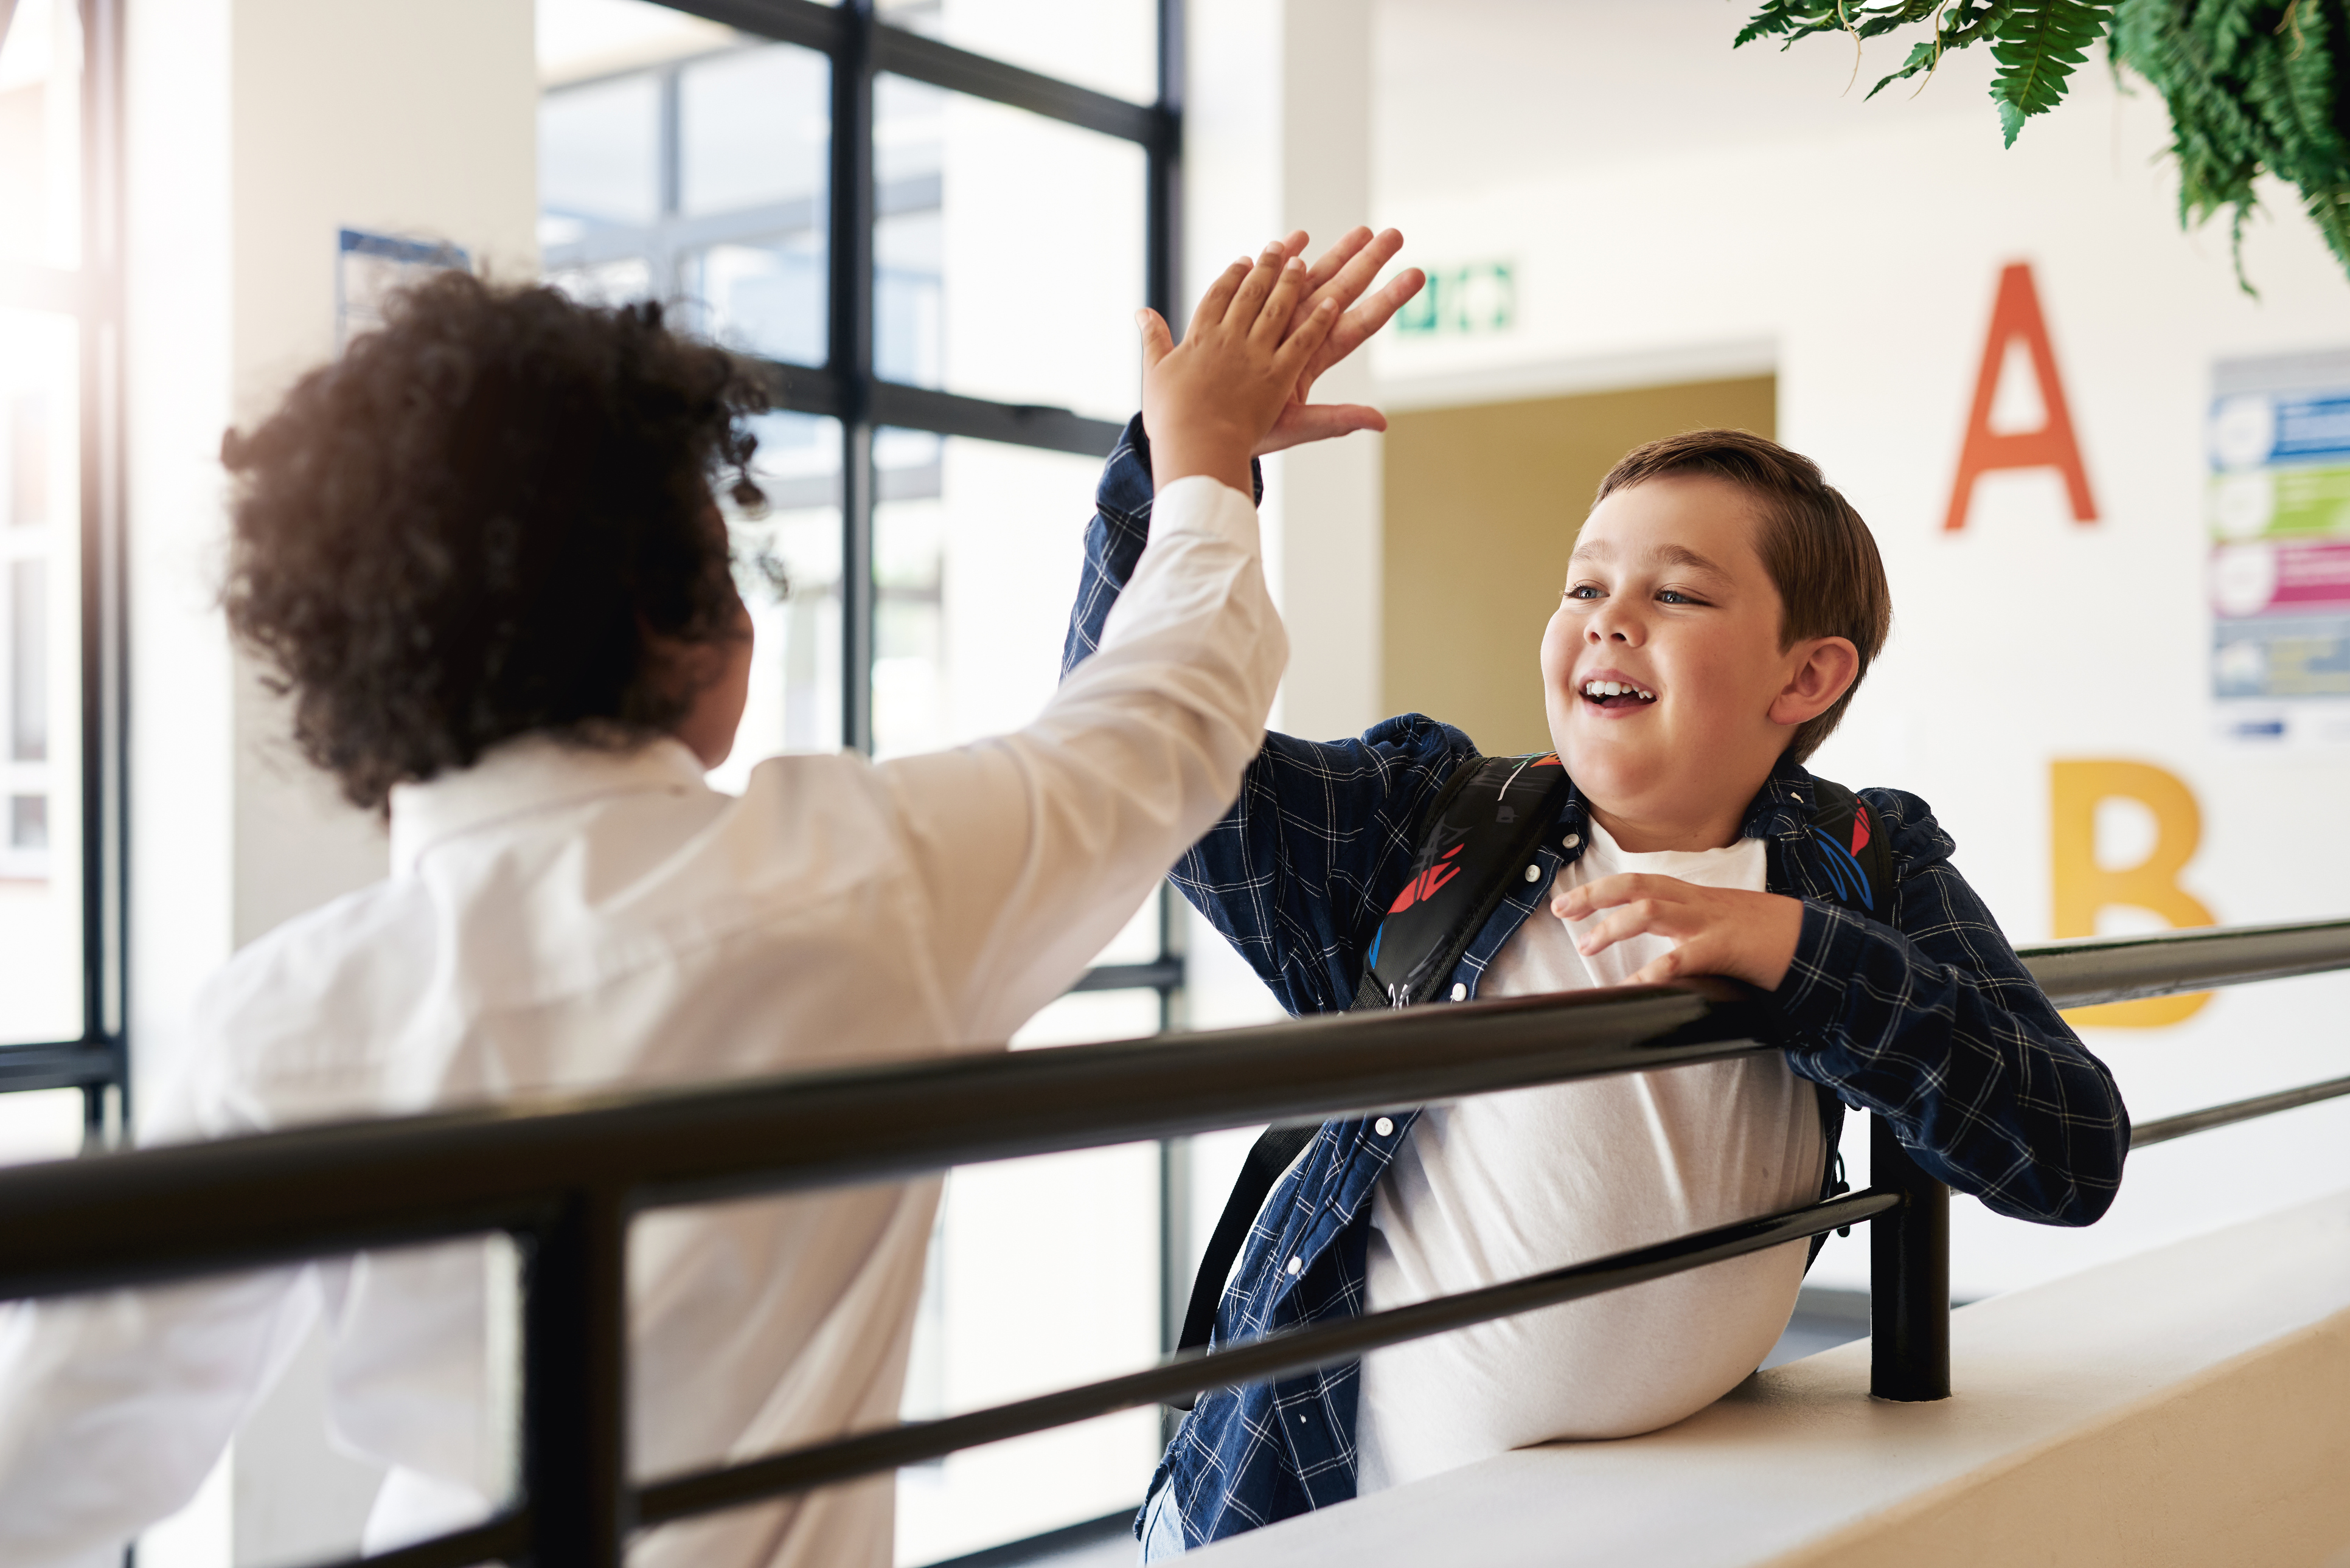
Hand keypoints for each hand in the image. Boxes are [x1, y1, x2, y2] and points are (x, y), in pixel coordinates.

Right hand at [1138, 241, 1339, 493]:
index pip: (1218, 296)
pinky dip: (1318, 321)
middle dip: (1266, 267)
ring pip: (1278, 309)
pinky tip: (1331, 305)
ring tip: (1303, 264)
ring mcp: (1256, 354)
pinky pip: (1303, 342)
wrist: (1195, 444)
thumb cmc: (1172, 416)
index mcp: (1200, 336)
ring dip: (1292, 283)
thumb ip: (1153, 339)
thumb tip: (1141, 312)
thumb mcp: (1155, 373)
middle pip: (1251, 293)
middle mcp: (1230, 337)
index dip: (1232, 276)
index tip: (1244, 260)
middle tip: (1279, 248)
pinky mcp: (1278, 376)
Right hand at [1253, 227, 1425, 455]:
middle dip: (1368, 263)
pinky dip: (1284, 259)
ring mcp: (1278, 321)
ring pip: (1313, 280)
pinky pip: (1270, 281)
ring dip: (1336, 254)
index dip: (1386, 299)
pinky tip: (1300, 237)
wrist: (1207, 425)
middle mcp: (1302, 333)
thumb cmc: (1252, 430)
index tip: (1414, 275)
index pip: (1359, 324)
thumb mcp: (1297, 426)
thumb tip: (1381, 423)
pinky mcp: (1251, 315)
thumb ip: (1336, 420)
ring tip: (1362, 231)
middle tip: (1394, 235)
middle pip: (1342, 291)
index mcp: (1315, 358)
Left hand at [1550, 874, 1805, 990]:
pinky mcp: (1728, 947)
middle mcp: (1695, 902)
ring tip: (1586, 943)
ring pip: (1652, 909)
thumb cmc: (1764, 938)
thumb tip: (1654, 956)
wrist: (1814, 942)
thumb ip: (1684, 934)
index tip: (1566, 903)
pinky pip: (1687, 955)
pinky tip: (1639, 981)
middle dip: (1594, 896)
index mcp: (1692, 897)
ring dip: (1614, 925)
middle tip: (1560, 911)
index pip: (1637, 882)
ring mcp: (1710, 921)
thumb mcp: (1716, 927)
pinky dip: (1660, 967)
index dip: (1599, 890)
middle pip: (1636, 885)